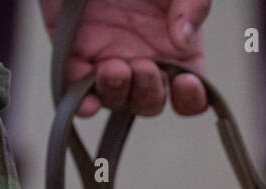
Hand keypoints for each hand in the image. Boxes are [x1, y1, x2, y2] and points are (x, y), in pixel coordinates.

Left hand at [40, 0, 210, 117]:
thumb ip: (193, 5)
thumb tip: (182, 42)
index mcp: (174, 46)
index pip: (189, 90)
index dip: (191, 97)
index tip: (186, 81)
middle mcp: (143, 58)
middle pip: (150, 101)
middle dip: (150, 92)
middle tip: (143, 66)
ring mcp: (107, 57)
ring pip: (117, 99)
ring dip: (119, 94)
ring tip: (115, 68)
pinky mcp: (72, 52)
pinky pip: (76, 89)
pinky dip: (83, 103)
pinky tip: (88, 99)